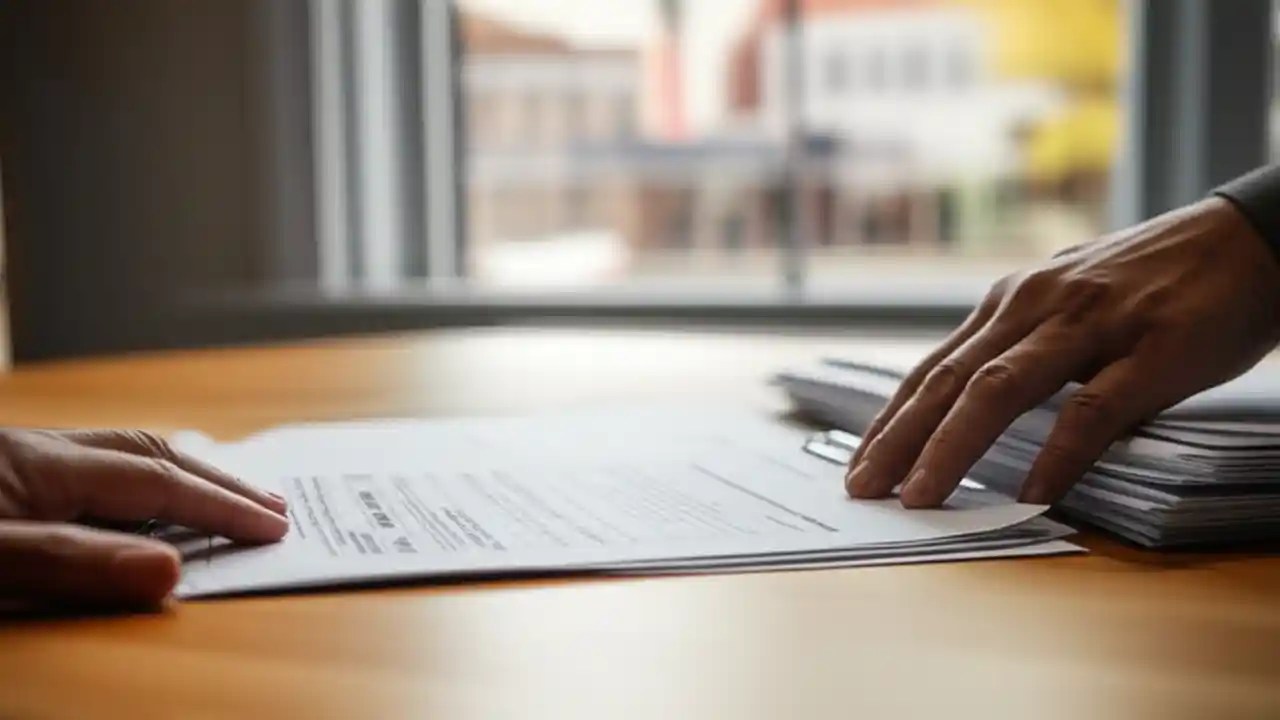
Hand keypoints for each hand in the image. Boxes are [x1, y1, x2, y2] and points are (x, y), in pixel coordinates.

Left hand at [0, 428, 287, 606]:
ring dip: (182, 475)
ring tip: (225, 494)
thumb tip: (171, 572)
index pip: (154, 482)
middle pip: (148, 454)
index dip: (218, 505)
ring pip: (120, 454)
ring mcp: (15, 461)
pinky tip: (143, 499)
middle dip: (217, 481)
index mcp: (37, 466)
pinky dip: (140, 480)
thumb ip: (71, 565)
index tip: (273, 527)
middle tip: (274, 506)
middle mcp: (33, 452)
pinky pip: (92, 466)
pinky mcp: (3, 477)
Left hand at [845, 197, 1279, 506]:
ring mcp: (1091, 324)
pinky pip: (1091, 409)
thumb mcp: (1067, 302)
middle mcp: (1036, 306)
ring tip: (919, 497)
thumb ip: (1019, 346)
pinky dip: (1056, 455)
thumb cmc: (1152, 282)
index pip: (934, 369)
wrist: (1251, 239)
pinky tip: (1031, 494)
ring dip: (952, 447)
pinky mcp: (1151, 350)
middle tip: (863, 489)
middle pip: (949, 381)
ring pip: (1000, 391)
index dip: (891, 420)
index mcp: (1013, 302)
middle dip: (898, 439)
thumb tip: (966, 405)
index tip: (858, 464)